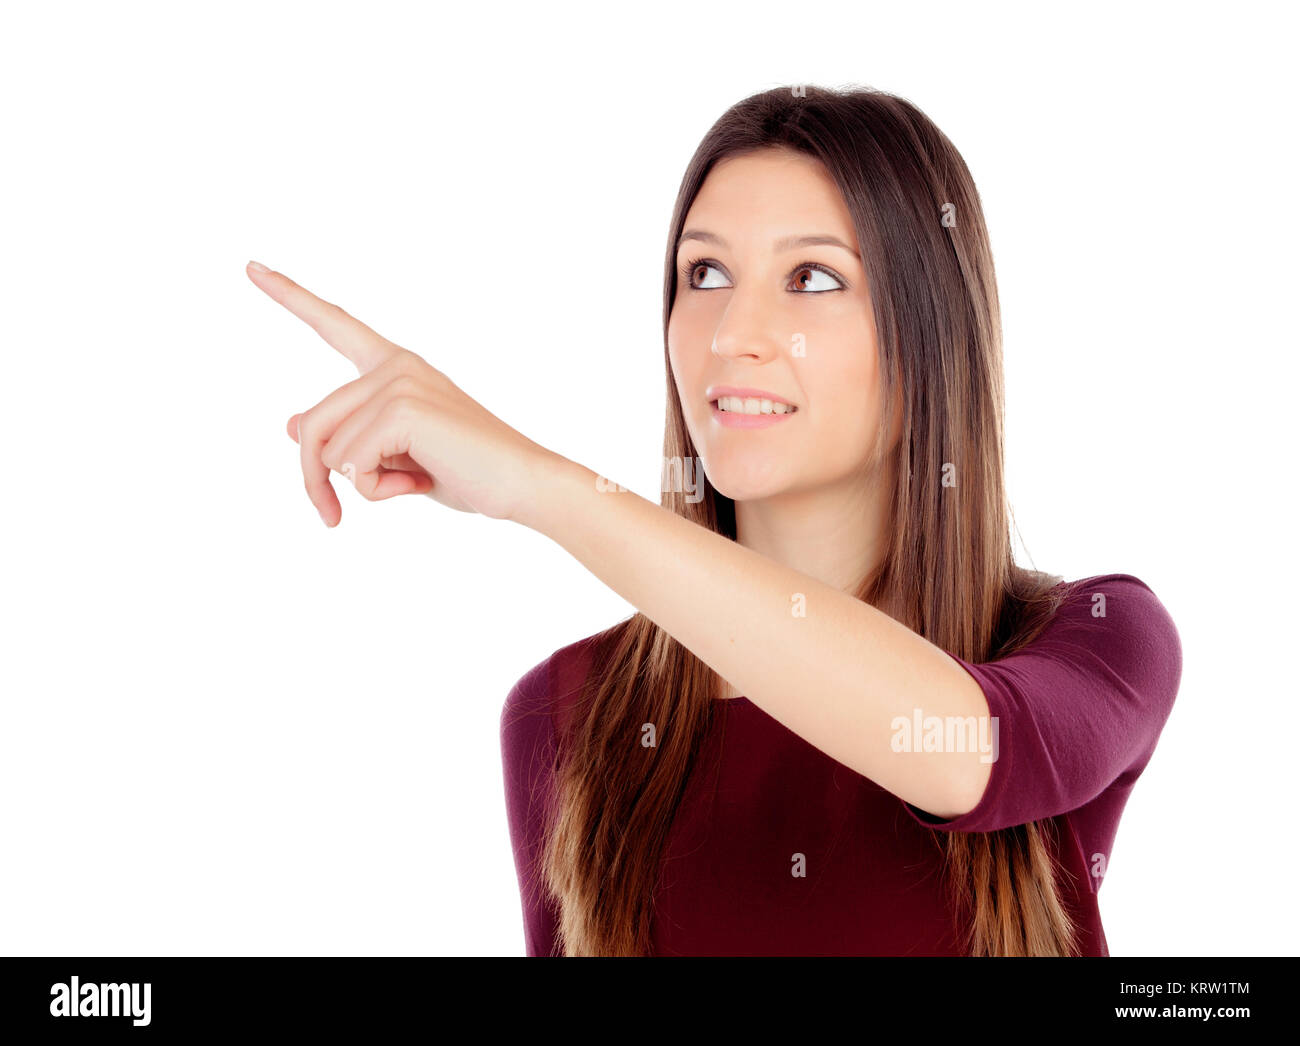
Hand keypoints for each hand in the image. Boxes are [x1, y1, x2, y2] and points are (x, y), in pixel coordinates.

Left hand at [247, 260, 555, 526]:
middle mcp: (394, 366)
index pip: (335, 324)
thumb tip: (292, 425)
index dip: (291, 296)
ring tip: (410, 485)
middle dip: (315, 480)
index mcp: (395, 367)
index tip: (252, 267)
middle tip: (331, 517)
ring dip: (360, 488)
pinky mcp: (402, 409)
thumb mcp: (397, 455)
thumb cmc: (467, 471)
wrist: (522, 483)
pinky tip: (419, 484)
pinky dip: (378, 492)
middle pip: (313, 426)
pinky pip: (351, 465)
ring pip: (328, 450)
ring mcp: (398, 383)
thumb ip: (350, 436)